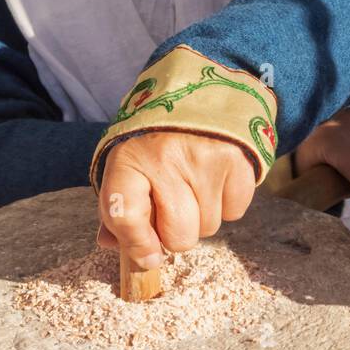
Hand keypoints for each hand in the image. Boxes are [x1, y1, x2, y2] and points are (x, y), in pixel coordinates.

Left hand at [97, 131, 256, 267]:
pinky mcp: (237, 160)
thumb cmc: (155, 142)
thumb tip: (112, 246)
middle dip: (176, 234)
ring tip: (194, 185)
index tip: (147, 256)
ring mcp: (205, 159)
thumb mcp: (127, 167)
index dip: (136, 245)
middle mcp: (166, 158)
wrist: (198, 93)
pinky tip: (214, 178)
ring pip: (209, 228)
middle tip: (174, 208)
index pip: (124, 217)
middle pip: (179, 237)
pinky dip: (226, 203)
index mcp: (128, 159)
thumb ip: (118, 209)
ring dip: (202, 217)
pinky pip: (235, 212)